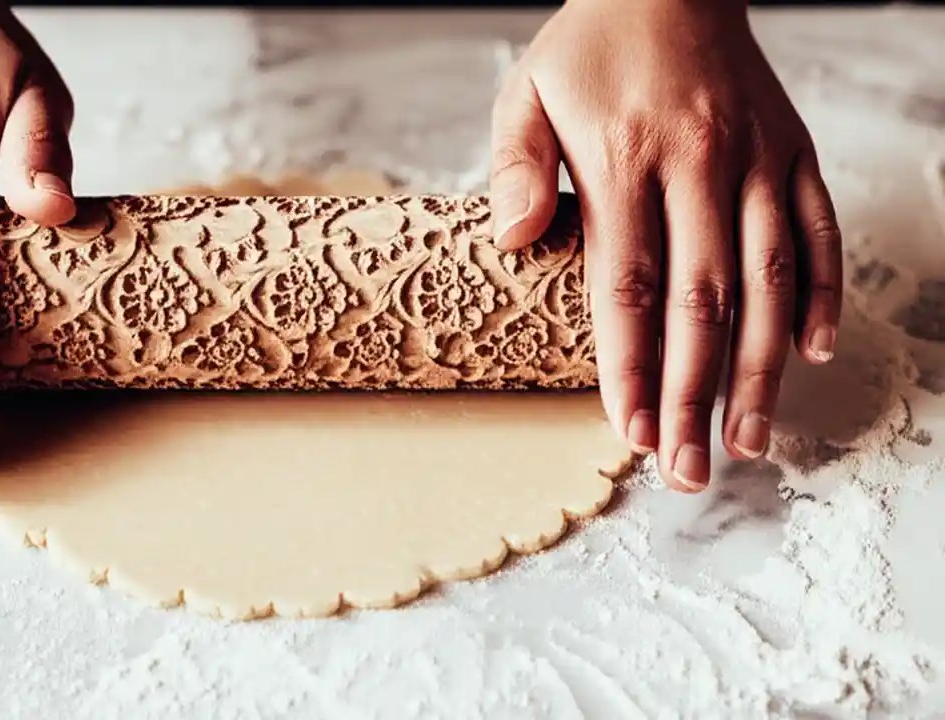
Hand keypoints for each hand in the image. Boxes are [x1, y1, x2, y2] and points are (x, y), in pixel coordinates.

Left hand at [490, 0, 840, 491]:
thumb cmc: (588, 46)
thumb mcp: (527, 91)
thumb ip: (517, 167)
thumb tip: (514, 241)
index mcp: (626, 156)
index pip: (628, 284)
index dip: (630, 365)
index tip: (627, 431)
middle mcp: (699, 162)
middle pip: (701, 301)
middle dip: (692, 393)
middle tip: (685, 468)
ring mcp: (757, 158)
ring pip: (769, 279)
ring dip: (759, 367)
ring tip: (746, 440)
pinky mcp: (795, 150)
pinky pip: (819, 230)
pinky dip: (818, 293)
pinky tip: (808, 353)